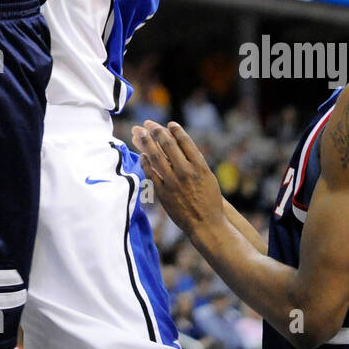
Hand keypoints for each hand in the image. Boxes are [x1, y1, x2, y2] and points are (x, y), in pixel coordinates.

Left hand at [132, 119, 223, 236]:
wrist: (206, 224)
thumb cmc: (209, 200)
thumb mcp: (208, 177)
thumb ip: (195, 161)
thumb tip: (180, 144)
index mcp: (200, 166)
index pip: (185, 141)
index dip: (176, 130)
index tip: (169, 124)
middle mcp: (186, 172)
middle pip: (168, 145)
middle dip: (157, 131)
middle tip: (149, 124)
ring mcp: (173, 182)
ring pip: (156, 157)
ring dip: (146, 142)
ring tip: (139, 133)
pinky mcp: (164, 193)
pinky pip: (151, 174)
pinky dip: (145, 162)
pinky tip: (142, 155)